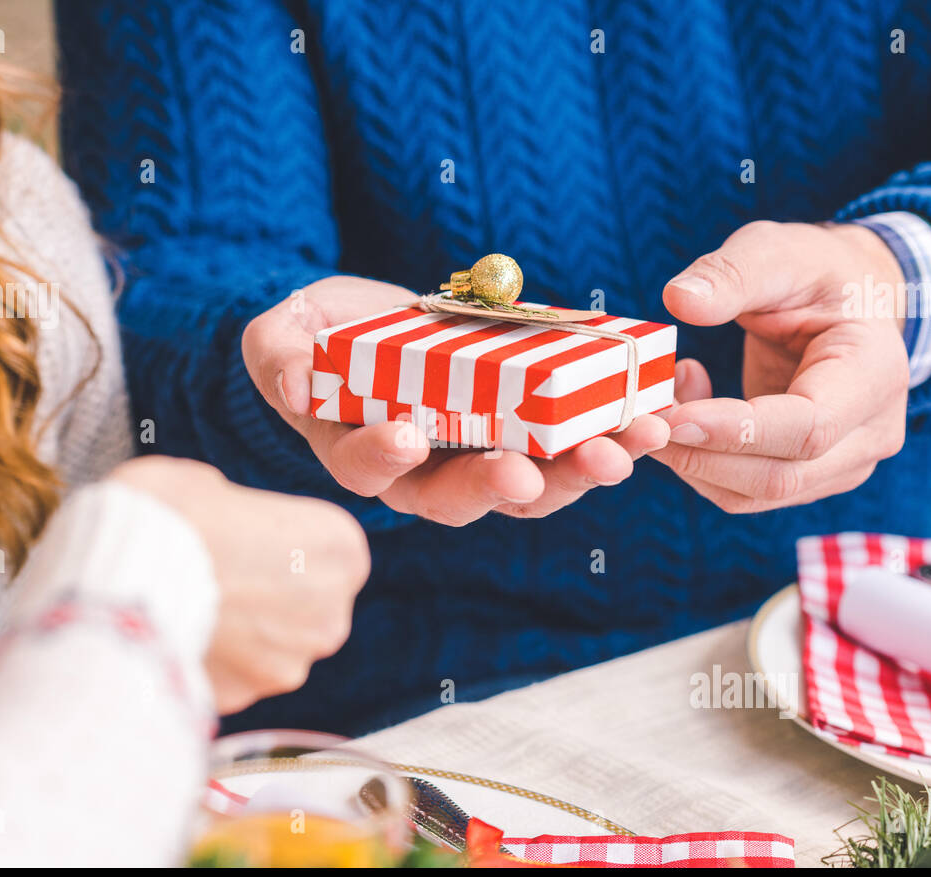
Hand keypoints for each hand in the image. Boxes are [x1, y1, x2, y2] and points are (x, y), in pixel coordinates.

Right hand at [111, 457, 369, 712]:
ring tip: (191, 608)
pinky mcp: (246, 698)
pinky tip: (175, 637)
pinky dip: (212, 664)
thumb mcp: (212, 484)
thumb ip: (242, 514)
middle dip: (271, 595)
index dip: (283, 544)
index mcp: (340, 547)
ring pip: (274, 648)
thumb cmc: (165, 514)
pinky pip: (234, 678)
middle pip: (309, 605)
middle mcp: (330, 613)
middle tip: (216, 575)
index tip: (245, 539)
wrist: (111, 578)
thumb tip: (228, 526)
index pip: (329, 550)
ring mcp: (288, 663)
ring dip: (243, 635)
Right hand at [241, 275, 669, 524]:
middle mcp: (422, 471)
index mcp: (359, 451)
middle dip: (500, 485)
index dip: (384, 458)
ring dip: (578, 470)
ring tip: (623, 445)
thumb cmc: (314, 336)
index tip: (407, 436)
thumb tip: (293, 382)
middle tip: (528, 469)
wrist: (362, 325)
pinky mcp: (525, 428)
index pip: (366, 469)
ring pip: (529, 484)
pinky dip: (610, 433)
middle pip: (461, 497)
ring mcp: (478, 454)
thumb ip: (281, 357)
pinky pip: (569, 444)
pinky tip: (649, 414)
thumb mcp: (282, 335)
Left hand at [651, 220, 909, 511]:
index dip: (737, 431)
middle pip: (779, 476)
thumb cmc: (815, 272)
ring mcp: (843, 464)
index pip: (809, 428)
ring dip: (692, 462)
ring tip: (660, 405)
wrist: (850, 301)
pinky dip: (700, 462)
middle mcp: (871, 434)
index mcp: (874, 374)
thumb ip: (731, 274)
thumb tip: (679, 301)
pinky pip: (744, 490)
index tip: (673, 417)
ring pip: (755, 494)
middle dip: (699, 455)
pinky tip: (683, 414)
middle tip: (640, 419)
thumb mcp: (776, 252)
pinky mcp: (810, 476)